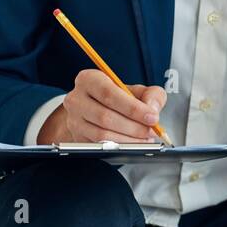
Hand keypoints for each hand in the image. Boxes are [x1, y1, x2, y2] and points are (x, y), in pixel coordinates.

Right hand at [37, 69, 166, 143]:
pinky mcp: (77, 138)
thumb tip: (152, 109)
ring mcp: (74, 120)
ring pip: (101, 134)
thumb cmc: (117, 98)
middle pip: (105, 117)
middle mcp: (76, 99)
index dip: (133, 108)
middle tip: (151, 131)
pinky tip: (133, 144)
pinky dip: (120, 147)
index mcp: (89, 79)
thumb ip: (151, 95)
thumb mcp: (136, 90)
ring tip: (145, 139)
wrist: (95, 110)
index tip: (152, 117)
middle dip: (133, 127)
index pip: (109, 94)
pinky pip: (99, 146)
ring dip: (128, 140)